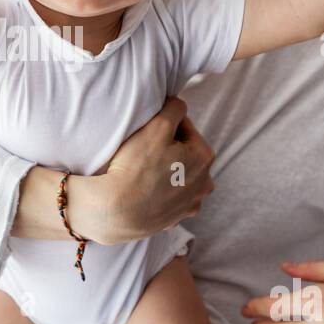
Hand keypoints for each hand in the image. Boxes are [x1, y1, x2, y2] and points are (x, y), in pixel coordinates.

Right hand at [76, 97, 215, 244]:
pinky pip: (171, 197)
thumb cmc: (136, 166)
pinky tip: (147, 190)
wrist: (117, 211)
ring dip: (167, 169)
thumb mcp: (157, 125)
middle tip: (143, 150)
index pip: (184, 127)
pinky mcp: (177, 219)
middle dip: (167, 148)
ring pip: (179, 175)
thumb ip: (174, 107)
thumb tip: (178, 105)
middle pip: (184, 152)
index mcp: (205, 156)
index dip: (163, 125)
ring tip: (144, 171)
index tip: (146, 132)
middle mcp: (206, 182)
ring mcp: (192, 203)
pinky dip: (162, 192)